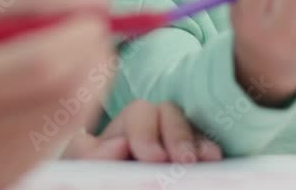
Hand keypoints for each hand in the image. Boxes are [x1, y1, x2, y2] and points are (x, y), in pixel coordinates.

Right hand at [0, 0, 115, 189]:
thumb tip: (98, 1)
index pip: (39, 67)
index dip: (80, 38)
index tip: (97, 14)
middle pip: (63, 99)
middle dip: (94, 58)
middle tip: (94, 29)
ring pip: (68, 121)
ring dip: (88, 80)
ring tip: (73, 51)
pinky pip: (55, 141)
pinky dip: (68, 105)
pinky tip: (52, 83)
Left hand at [63, 100, 222, 162]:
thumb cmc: (87, 182)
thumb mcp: (81, 172)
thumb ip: (89, 157)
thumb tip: (120, 144)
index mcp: (118, 136)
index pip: (140, 113)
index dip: (147, 131)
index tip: (153, 158)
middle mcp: (148, 136)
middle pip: (169, 114)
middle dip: (178, 133)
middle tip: (185, 161)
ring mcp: (170, 151)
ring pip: (191, 129)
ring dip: (199, 141)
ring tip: (208, 159)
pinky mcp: (188, 168)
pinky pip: (205, 149)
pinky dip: (210, 151)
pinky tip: (214, 161)